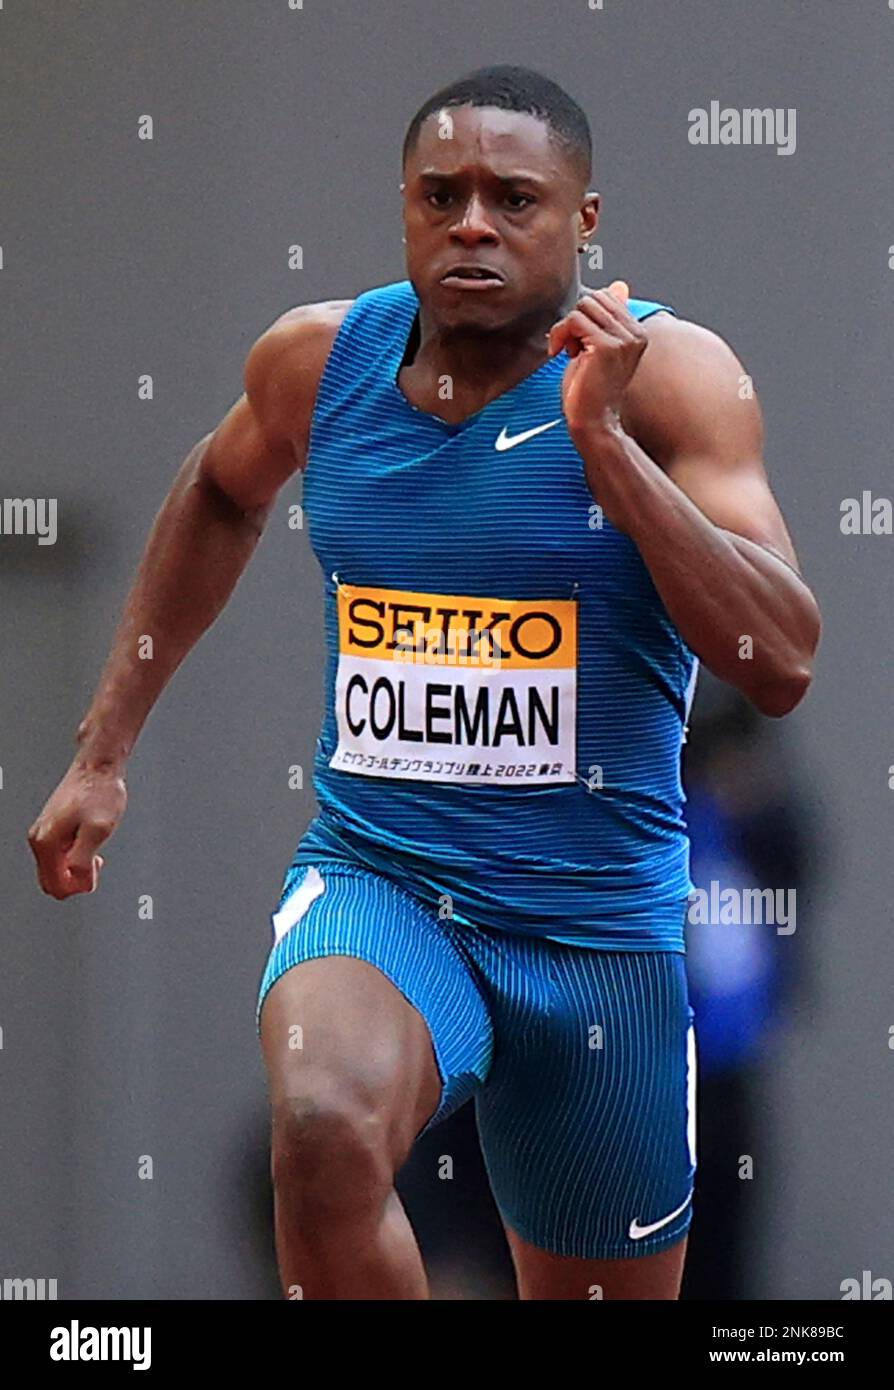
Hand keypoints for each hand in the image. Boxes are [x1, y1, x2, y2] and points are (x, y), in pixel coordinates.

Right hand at [28, 762, 126, 898]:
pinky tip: (89, 843)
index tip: (94, 871)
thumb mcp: (98, 830)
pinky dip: (75, 856)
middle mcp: (40, 838)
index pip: (55, 886)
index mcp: (46, 842)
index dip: (78, 886)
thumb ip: (84, 860)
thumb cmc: (99, 792)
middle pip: (52, 881)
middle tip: (95, 862)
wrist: (97, 767)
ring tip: (94, 849)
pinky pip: (60, 855)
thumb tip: (77, 880)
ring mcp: (44, 832)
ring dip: (76, 867)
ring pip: (57, 868)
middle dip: (76, 879)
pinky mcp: (52, 827)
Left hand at [547, 281, 647, 438]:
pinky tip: (561, 353)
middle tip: (571, 346)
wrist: (593, 422)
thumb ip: (607, 318)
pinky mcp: (606, 346)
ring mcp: (623, 339)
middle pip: (594, 298)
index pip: (606, 297)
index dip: (585, 316)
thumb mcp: (599, 348)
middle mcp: (634, 334)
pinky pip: (575, 320)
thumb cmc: (591, 392)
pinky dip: (560, 334)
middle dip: (575, 319)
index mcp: (636, 333)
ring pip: (583, 306)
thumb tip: (619, 286)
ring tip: (569, 351)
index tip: (578, 342)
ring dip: (566, 328)